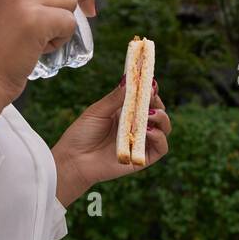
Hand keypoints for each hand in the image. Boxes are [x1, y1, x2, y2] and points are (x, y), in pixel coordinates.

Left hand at [52, 76, 171, 206]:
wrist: (74, 160)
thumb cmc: (82, 134)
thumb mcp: (97, 111)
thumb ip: (115, 98)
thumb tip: (129, 79)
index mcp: (126, 112)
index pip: (146, 98)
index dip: (150, 90)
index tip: (150, 82)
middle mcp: (136, 126)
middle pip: (158, 111)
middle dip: (157, 102)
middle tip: (150, 97)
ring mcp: (140, 142)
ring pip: (164, 128)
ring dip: (161, 118)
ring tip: (149, 114)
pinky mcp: (142, 158)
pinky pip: (161, 148)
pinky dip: (159, 137)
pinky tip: (147, 131)